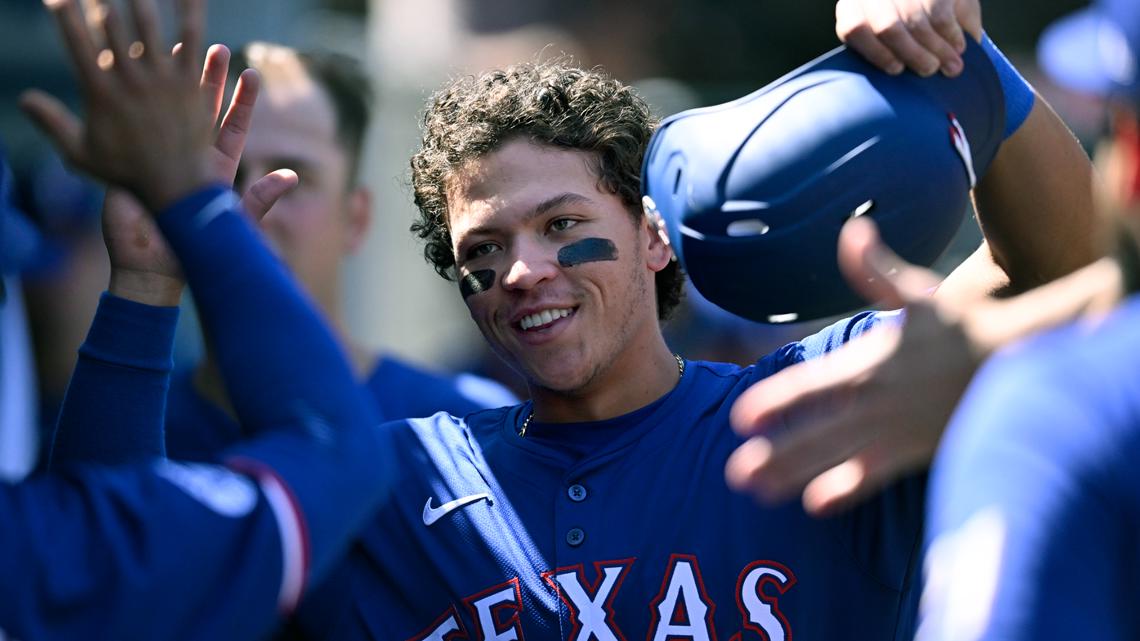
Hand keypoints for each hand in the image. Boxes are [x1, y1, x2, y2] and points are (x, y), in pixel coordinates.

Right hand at [20, 0, 214, 210]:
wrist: (177, 188)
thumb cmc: (127, 174)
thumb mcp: (80, 154)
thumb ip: (52, 122)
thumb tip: (23, 98)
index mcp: (99, 93)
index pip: (75, 42)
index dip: (64, 13)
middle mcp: (129, 81)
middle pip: (110, 25)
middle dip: (100, 1)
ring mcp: (162, 80)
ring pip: (147, 25)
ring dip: (139, 0)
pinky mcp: (190, 82)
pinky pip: (191, 38)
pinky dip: (190, 11)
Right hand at [101, 44, 297, 305]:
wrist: (152, 271)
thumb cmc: (196, 254)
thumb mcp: (232, 226)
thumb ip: (259, 201)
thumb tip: (290, 176)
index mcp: (215, 171)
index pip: (232, 128)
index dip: (242, 102)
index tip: (251, 73)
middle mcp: (189, 160)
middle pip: (202, 111)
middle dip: (209, 80)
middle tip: (216, 49)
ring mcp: (159, 161)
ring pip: (169, 114)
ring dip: (174, 84)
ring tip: (178, 50)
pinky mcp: (130, 167)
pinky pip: (132, 130)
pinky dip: (134, 104)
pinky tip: (133, 78)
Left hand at [725, 218, 981, 515]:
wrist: (1019, 361)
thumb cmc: (961, 324)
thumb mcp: (918, 291)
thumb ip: (877, 268)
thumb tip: (854, 228)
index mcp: (871, 362)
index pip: (812, 386)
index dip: (777, 402)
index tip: (743, 419)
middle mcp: (879, 400)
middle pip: (816, 431)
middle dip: (776, 452)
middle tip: (734, 474)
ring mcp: (895, 430)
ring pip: (836, 458)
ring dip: (796, 474)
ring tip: (758, 492)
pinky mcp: (914, 452)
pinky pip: (874, 476)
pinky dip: (847, 489)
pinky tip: (816, 505)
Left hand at [835, 0, 981, 76]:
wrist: (925, 3)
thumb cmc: (902, 32)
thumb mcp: (886, 44)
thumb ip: (884, 60)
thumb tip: (888, 98)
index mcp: (852, 10)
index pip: (855, 29)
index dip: (876, 52)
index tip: (897, 70)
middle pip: (888, 27)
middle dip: (912, 53)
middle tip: (930, 70)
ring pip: (916, 21)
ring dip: (937, 48)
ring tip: (951, 67)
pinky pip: (940, 14)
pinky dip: (951, 35)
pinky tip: (958, 47)